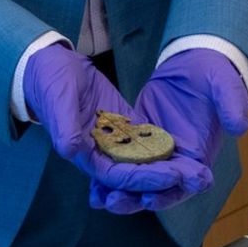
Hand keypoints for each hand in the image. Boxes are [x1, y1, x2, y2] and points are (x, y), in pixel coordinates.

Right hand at [22, 43, 196, 195]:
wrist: (51, 65)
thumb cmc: (49, 82)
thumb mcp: (57, 100)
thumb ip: (65, 126)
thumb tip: (73, 150)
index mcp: (85, 155)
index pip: (119, 177)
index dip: (145, 179)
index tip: (172, 176)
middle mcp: (103, 155)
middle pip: (137, 177)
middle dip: (165, 181)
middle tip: (194, 179)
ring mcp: (117, 143)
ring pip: (146, 164)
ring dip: (170, 171)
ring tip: (198, 174)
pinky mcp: (127, 129)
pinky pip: (149, 144)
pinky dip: (167, 152)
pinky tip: (191, 157)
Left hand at [111, 48, 247, 213]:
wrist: (195, 65)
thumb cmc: (214, 76)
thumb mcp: (225, 86)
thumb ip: (232, 105)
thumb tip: (240, 127)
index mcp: (201, 154)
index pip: (188, 183)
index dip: (171, 193)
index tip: (152, 198)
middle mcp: (179, 161)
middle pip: (158, 189)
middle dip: (137, 198)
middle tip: (117, 201)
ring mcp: (157, 154)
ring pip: (137, 181)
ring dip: (120, 192)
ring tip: (99, 198)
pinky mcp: (138, 142)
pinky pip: (122, 162)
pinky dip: (108, 175)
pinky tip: (91, 184)